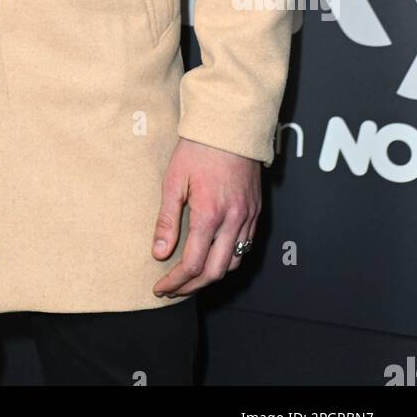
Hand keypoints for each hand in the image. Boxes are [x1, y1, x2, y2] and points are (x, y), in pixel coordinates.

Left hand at [151, 137, 260, 297]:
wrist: (230, 126)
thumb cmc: (198, 149)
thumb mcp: (174, 180)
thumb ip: (167, 220)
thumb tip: (160, 253)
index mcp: (210, 214)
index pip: (193, 264)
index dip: (175, 281)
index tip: (160, 287)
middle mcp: (233, 221)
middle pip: (215, 272)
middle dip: (192, 286)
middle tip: (172, 289)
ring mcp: (248, 217)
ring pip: (233, 263)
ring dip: (211, 276)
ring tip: (190, 277)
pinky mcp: (256, 212)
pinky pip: (245, 247)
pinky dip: (228, 259)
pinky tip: (212, 256)